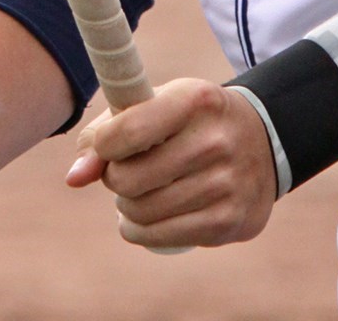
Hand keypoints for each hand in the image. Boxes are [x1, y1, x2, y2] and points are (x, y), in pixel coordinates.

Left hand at [65, 79, 277, 248]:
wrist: (264, 140)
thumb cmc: (193, 120)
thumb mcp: (159, 104)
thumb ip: (109, 130)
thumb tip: (74, 177)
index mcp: (194, 100)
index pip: (127, 130)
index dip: (102, 145)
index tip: (106, 146)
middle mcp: (213, 141)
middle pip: (128, 179)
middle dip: (114, 178)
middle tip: (124, 171)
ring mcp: (224, 184)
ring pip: (140, 212)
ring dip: (125, 206)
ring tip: (137, 192)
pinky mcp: (228, 221)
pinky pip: (158, 237)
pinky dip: (139, 230)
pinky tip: (146, 217)